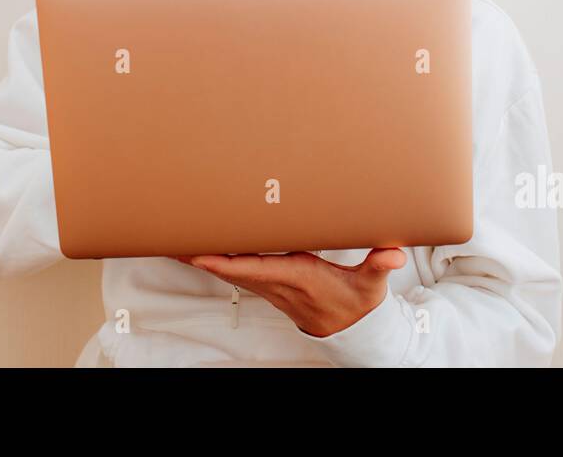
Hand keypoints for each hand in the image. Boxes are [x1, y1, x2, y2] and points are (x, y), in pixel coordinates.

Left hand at [170, 248, 406, 336]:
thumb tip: (393, 254)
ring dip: (201, 253)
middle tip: (170, 234)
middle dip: (200, 252)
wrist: (348, 327)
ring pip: (227, 267)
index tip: (201, 254)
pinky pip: (233, 269)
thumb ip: (379, 266)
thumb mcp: (371, 286)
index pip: (256, 269)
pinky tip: (197, 246)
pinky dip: (213, 257)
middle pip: (229, 267)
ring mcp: (268, 284)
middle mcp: (276, 282)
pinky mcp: (267, 282)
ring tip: (173, 234)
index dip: (227, 262)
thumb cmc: (355, 301)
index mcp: (298, 277)